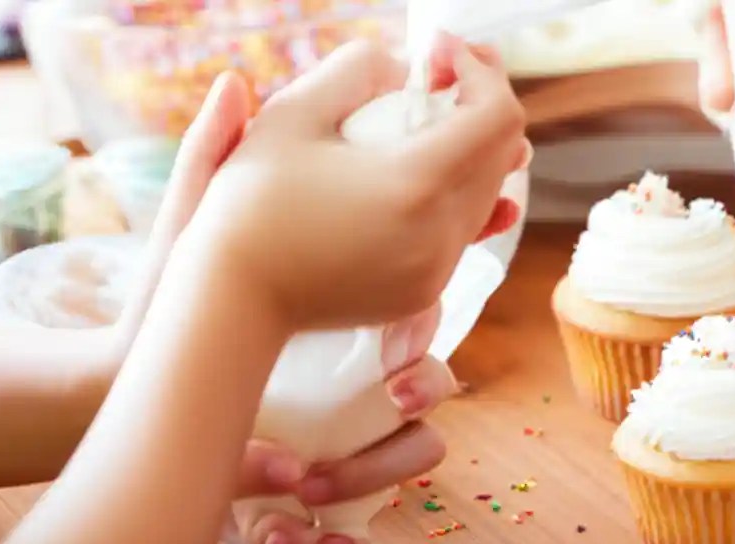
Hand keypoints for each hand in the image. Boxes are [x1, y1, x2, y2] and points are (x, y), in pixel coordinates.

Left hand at [112, 69, 460, 543]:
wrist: (114, 389)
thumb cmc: (158, 299)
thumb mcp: (188, 225)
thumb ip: (214, 157)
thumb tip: (237, 82)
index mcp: (343, 304)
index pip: (420, 295)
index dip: (446, 282)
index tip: (453, 285)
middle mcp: (354, 367)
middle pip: (433, 380)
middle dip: (423, 385)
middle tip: (394, 388)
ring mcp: (338, 426)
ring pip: (414, 451)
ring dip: (379, 466)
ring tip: (308, 478)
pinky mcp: (316, 476)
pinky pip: (365, 504)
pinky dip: (339, 520)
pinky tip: (287, 509)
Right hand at [182, 37, 526, 332]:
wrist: (231, 297)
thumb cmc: (251, 201)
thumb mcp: (294, 112)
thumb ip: (358, 70)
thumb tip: (405, 68)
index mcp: (417, 182)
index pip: (498, 115)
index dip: (480, 72)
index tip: (437, 55)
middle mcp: (440, 233)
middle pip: (502, 155)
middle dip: (477, 105)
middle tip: (432, 80)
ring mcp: (436, 270)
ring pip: (487, 196)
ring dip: (466, 152)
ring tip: (416, 127)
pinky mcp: (423, 293)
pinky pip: (460, 233)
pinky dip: (448, 196)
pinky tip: (405, 176)